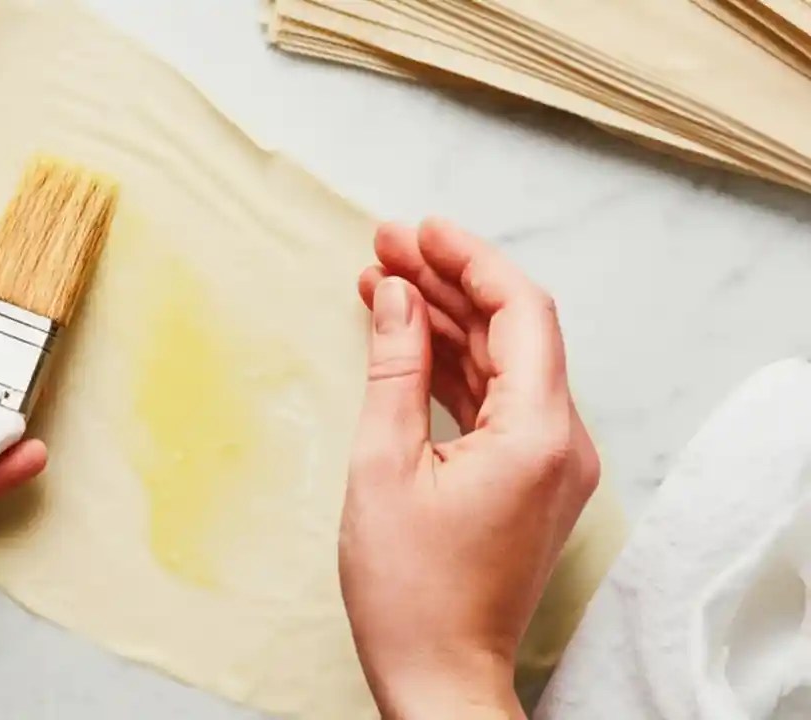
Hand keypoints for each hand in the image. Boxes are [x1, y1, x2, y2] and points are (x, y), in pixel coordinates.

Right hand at [340, 220, 598, 718]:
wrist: (437, 675)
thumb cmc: (409, 590)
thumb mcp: (383, 464)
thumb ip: (395, 367)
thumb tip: (398, 295)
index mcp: (537, 434)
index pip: (520, 311)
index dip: (470, 259)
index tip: (419, 230)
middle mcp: (559, 442)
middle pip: (511, 331)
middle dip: (446, 282)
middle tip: (384, 246)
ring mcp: (548, 463)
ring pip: (500, 363)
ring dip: (445, 321)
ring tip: (381, 282)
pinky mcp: (528, 479)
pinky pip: (493, 402)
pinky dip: (451, 368)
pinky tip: (406, 339)